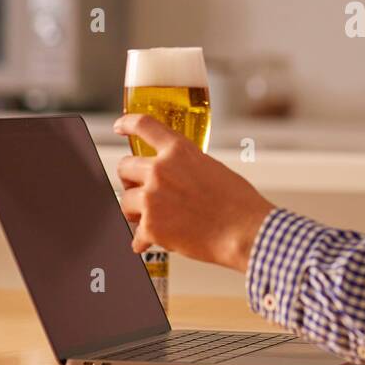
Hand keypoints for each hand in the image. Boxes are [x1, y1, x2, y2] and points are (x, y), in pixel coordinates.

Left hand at [113, 114, 274, 272]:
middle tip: (140, 190)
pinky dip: (144, 240)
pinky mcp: (151, 226)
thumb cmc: (238, 202)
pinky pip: (136, 233)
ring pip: (124, 200)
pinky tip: (152, 242)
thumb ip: (187, 167)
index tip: (120, 126)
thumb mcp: (213, 168)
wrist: (245, 231)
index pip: (144, 125)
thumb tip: (175, 178)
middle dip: (130, 180)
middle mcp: (161, 170)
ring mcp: (152, 198)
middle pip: (124, 167)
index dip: (127, 123)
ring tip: (152, 218)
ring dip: (135, 210)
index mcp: (179, 150)